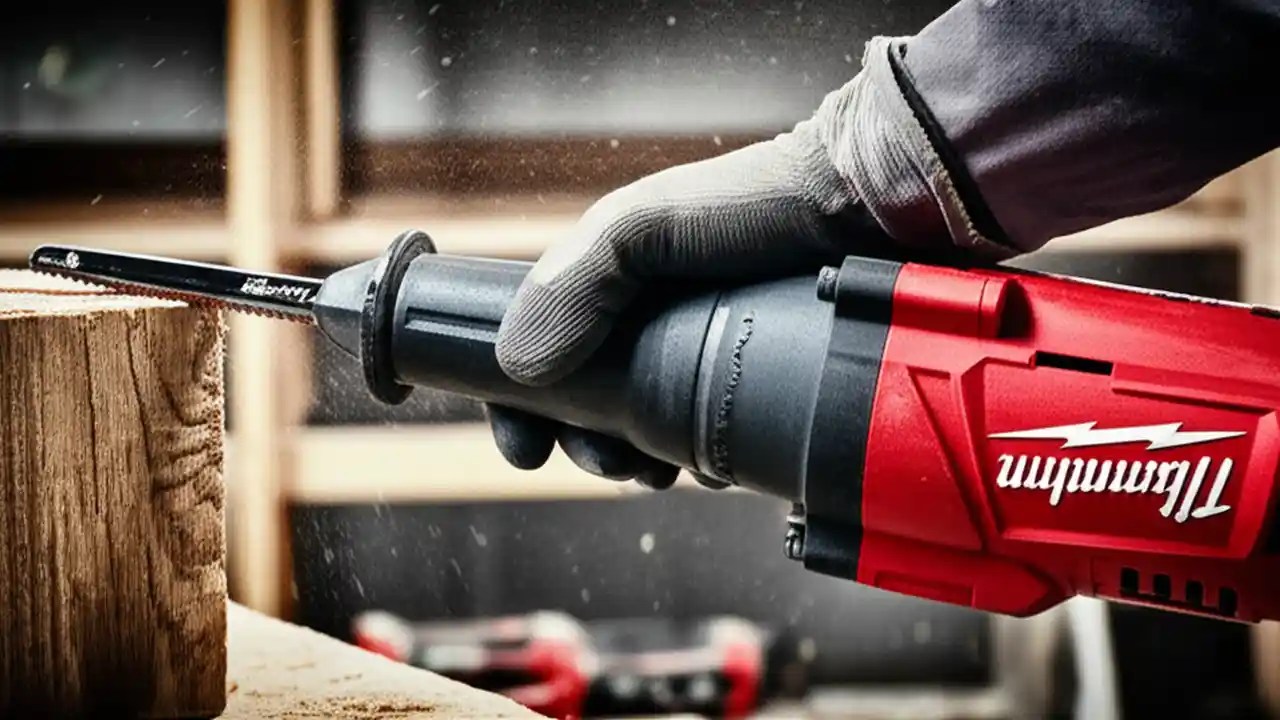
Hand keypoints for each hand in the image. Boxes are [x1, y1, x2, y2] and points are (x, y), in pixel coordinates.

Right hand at [485, 40, 996, 487]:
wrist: (875, 208)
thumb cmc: (761, 200)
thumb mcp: (646, 224)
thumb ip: (576, 282)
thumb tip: (515, 364)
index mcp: (615, 282)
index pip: (542, 350)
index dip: (522, 404)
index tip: (524, 448)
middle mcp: (657, 320)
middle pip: (594, 403)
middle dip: (589, 447)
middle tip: (611, 466)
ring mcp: (712, 354)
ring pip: (653, 430)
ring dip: (642, 463)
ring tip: (661, 473)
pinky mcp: (764, 381)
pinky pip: (719, 439)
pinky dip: (705, 464)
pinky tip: (717, 471)